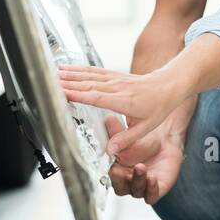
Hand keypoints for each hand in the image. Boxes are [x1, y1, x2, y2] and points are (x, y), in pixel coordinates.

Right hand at [59, 65, 184, 155]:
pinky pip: (96, 71)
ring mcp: (116, 80)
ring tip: (55, 73)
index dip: (78, 94)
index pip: (96, 97)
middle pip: (89, 85)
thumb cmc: (159, 106)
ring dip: (72, 74)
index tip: (62, 92)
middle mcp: (118, 88)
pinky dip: (81, 69)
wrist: (169, 86)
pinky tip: (70, 68)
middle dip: (69, 83)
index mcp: (124, 101)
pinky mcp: (115, 76)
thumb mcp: (146, 127)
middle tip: (50, 82)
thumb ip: (126, 139)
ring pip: (90, 75)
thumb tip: (110, 151)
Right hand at [104, 115, 183, 203]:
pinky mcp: (156, 188)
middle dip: (121, 180)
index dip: (112, 174)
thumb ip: (117, 130)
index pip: (110, 177)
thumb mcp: (128, 134)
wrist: (166, 141)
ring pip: (136, 191)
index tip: (114, 166)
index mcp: (117, 170)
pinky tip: (152, 179)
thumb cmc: (144, 140)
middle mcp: (128, 181)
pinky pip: (152, 196)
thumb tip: (108, 119)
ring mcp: (142, 186)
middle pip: (120, 188)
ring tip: (140, 167)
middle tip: (122, 171)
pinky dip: (151, 189)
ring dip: (137, 181)